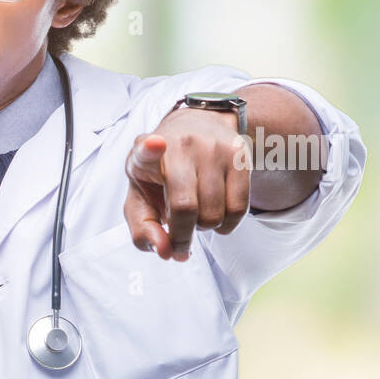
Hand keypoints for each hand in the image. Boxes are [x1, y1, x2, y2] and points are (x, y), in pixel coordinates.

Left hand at [123, 106, 250, 260]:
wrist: (198, 127)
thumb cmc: (162, 171)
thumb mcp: (141, 196)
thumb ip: (144, 229)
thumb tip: (166, 251)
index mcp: (147, 153)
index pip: (146, 149)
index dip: (149, 149)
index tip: (153, 144)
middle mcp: (182, 146)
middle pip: (185, 207)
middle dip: (182, 235)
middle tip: (179, 229)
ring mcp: (213, 149)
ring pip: (214, 214)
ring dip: (205, 227)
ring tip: (197, 212)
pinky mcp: (239, 156)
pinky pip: (239, 209)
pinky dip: (227, 224)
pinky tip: (217, 212)